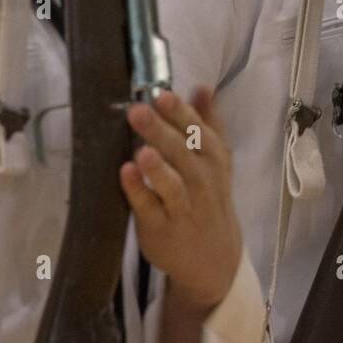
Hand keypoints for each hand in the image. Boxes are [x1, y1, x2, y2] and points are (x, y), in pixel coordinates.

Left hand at [120, 88, 242, 315]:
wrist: (214, 255)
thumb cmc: (209, 198)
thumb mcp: (216, 160)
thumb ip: (208, 124)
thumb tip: (203, 87)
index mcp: (214, 160)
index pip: (199, 132)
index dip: (181, 113)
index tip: (163, 94)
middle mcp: (202, 181)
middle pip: (182, 153)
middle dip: (161, 131)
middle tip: (138, 110)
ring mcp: (183, 206)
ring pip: (171, 184)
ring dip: (157, 167)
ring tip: (142, 151)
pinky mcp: (161, 227)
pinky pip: (149, 208)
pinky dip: (138, 191)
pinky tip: (125, 173)